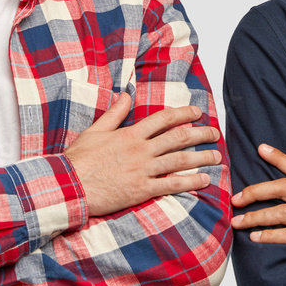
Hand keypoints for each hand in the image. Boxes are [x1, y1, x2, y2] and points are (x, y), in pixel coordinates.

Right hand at [65, 93, 221, 216]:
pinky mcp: (141, 190)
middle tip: (215, 133)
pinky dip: (190, 182)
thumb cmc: (78, 159)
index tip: (198, 112)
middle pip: (178, 138)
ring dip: (202, 157)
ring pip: (180, 161)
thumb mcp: (95, 130)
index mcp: (130, 134)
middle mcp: (141, 150)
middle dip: (201, 134)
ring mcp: (143, 170)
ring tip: (216, 157)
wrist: (68, 186)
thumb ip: (114, 113)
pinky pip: (171, 185)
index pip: (164, 119)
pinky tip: (204, 180)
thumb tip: (126, 94)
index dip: (184, 113)